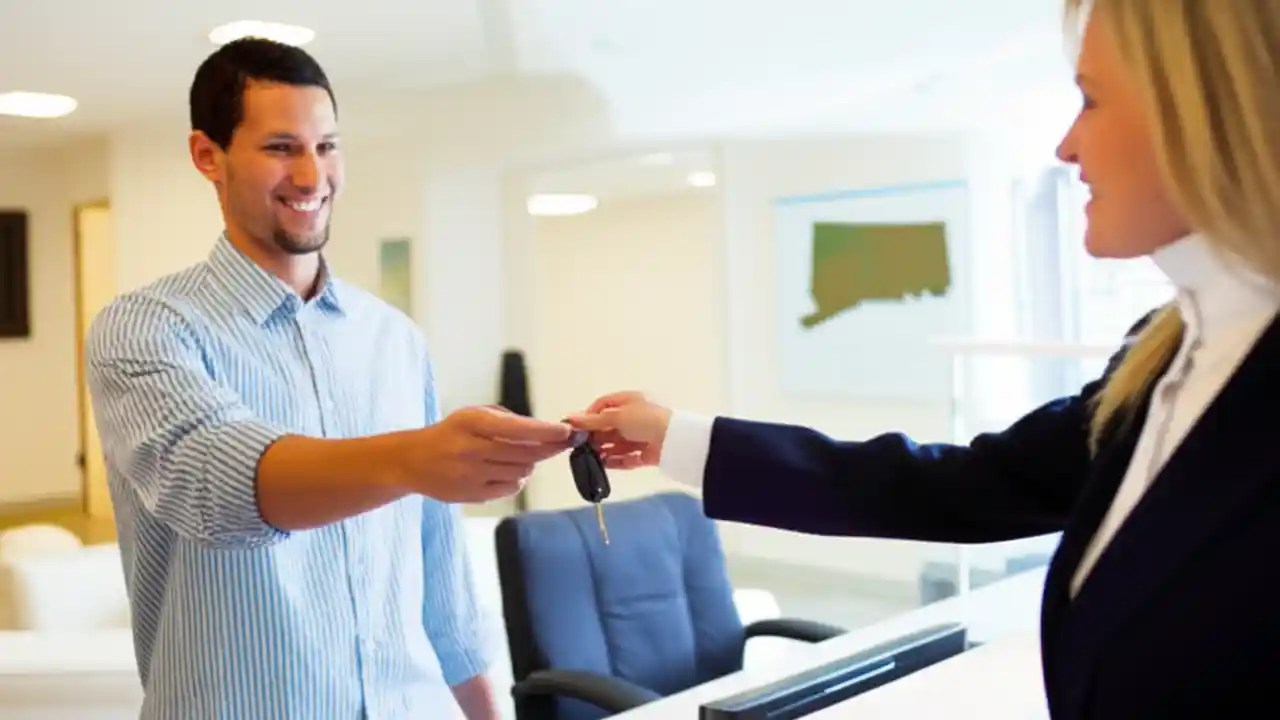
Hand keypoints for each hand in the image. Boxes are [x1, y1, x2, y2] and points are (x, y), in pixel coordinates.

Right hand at [403, 405, 573, 501]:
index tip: (566, 432)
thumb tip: (544, 431)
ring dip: (530, 463)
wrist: (413, 461)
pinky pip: (511, 488)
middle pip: (526, 453)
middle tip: (563, 443)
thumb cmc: (451, 433)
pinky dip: (516, 478)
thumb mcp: (474, 414)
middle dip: (550, 448)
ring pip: (522, 472)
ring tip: (520, 455)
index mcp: (473, 424)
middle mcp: (472, 450)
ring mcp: (472, 475)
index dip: (547, 432)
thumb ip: (508, 420)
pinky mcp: (473, 495)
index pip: (519, 429)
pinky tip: (506, 470)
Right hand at [565, 391, 672, 469]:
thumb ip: (593, 421)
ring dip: (603, 450)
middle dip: (595, 435)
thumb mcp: (617, 417)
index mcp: (630, 401)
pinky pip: (628, 458)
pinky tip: (604, 465)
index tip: (578, 427)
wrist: (676, 440)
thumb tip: (570, 418)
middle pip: (609, 426)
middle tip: (580, 446)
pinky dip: (616, 461)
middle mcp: (635, 417)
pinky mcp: (647, 454)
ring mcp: (642, 436)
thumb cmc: (646, 420)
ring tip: (589, 458)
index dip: (589, 415)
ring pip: (617, 443)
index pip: (604, 404)